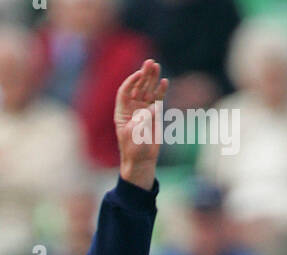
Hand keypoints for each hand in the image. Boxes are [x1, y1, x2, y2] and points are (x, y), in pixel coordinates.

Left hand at [115, 59, 168, 188]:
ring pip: (148, 90)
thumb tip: (153, 108)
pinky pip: (158, 98)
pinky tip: (164, 82)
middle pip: (138, 87)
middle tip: (150, 63)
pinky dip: (161, 90)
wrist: (142, 160)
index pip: (125, 91)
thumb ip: (143, 120)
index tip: (138, 75)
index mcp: (122, 112)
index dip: (131, 82)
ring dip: (152, 78)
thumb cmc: (134, 149)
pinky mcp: (154, 113)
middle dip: (143, 75)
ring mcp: (144, 109)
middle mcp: (132, 108)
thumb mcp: (135, 135)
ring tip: (156, 66)